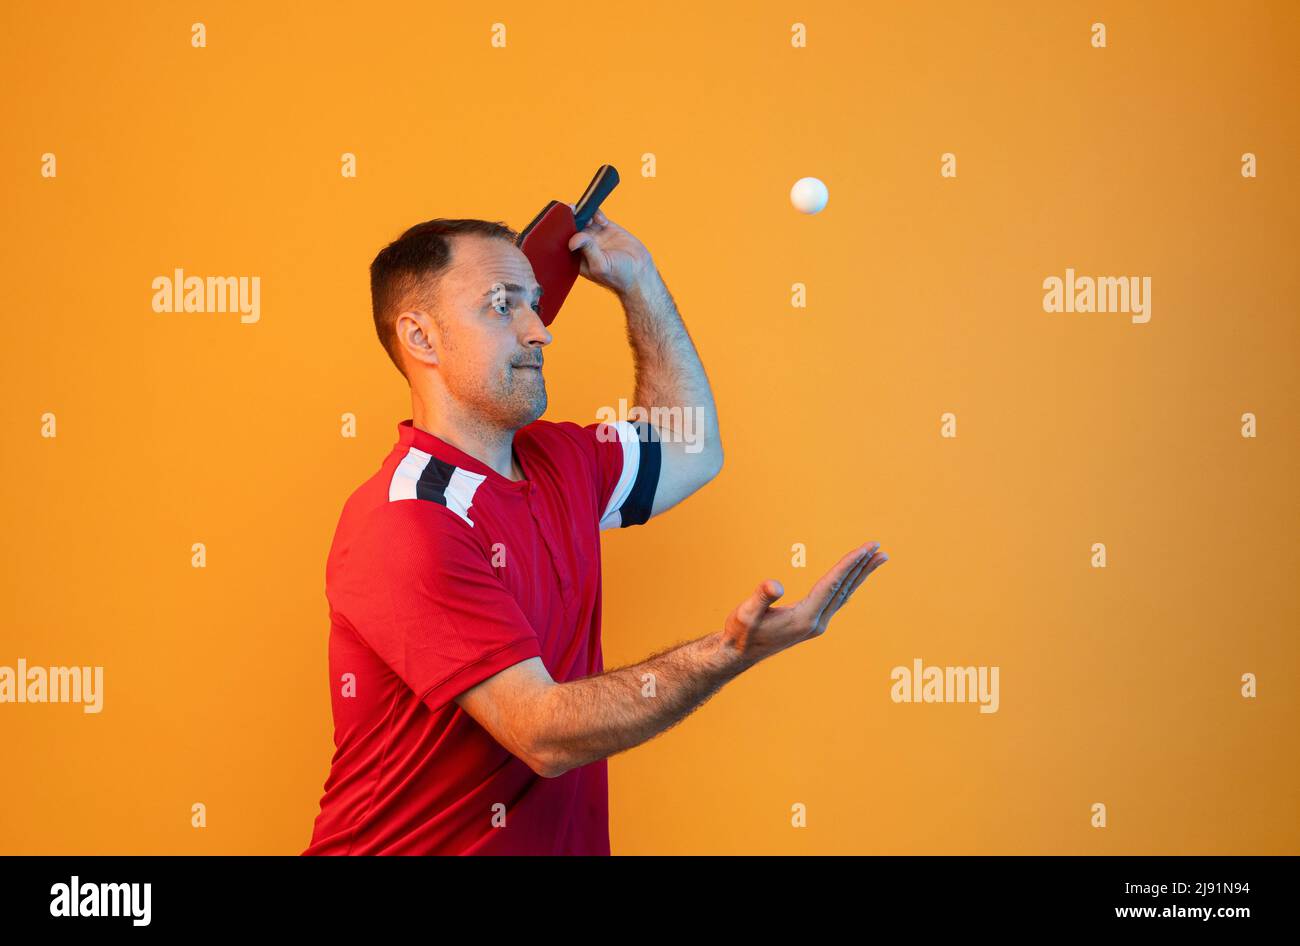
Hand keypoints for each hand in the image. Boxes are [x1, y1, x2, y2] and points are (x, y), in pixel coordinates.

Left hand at [566, 206, 654, 295]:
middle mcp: (585, 246)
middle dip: (572, 218)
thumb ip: (588, 249)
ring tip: (589, 217)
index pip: (566, 241)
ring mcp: (596, 237)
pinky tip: (602, 221)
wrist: (640, 273)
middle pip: (573, 227)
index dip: (563, 229)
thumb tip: (573, 240)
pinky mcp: (608, 229)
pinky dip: (597, 214)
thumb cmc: (619, 276)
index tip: (563, 219)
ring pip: (585, 220)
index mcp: (578, 258)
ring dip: (584, 214)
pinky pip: (598, 217)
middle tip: (574, 210)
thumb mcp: (601, 264)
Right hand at [721, 542, 888, 667]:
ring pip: (843, 595)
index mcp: (804, 618)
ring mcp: (816, 625)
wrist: (737, 654)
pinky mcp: (812, 624)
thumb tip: (774, 585)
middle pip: (844, 589)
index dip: (849, 564)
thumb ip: (760, 598)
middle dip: (862, 567)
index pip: (832, 585)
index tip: (866, 548)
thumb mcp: (746, 613)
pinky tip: (853, 580)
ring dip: (859, 575)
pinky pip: (836, 601)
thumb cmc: (740, 631)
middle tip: (880, 548)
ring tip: (876, 559)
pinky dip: (847, 586)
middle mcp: (816, 623)